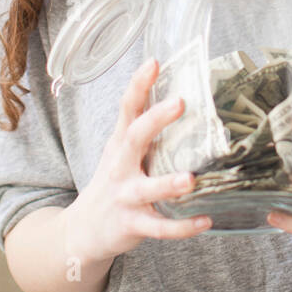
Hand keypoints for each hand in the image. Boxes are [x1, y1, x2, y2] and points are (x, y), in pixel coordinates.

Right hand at [66, 57, 211, 261]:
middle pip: (134, 138)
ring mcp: (125, 196)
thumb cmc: (115, 181)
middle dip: (155, 120)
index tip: (154, 62)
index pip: (127, 108)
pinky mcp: (132, 225)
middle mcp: (120, 166)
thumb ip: (145, 128)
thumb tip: (181, 93)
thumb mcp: (122, 151)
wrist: (85, 229)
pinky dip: (182, 227)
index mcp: (121, 144)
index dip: (139, 84)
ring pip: (146, 189)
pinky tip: (205, 220)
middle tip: (180, 102)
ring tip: (191, 179)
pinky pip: (158, 227)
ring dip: (168, 184)